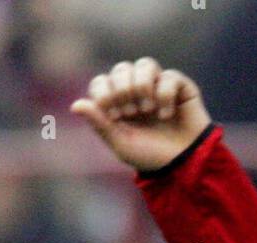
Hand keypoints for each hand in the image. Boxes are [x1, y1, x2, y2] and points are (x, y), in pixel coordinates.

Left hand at [70, 58, 210, 173]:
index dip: (104, 93)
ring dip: (142, 86)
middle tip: (131, 112)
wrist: (182, 165)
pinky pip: (168, 76)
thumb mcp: (120, 143)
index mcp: (119, 104)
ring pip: (145, 64)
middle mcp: (137, 91)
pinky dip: (164, 95)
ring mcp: (158, 86)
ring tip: (147, 110)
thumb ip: (99, 123)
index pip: (101, 82)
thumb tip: (74, 105)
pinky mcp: (180, 86)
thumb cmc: (149, 156)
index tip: (113, 115)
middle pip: (121, 68)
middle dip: (123, 90)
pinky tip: (166, 114)